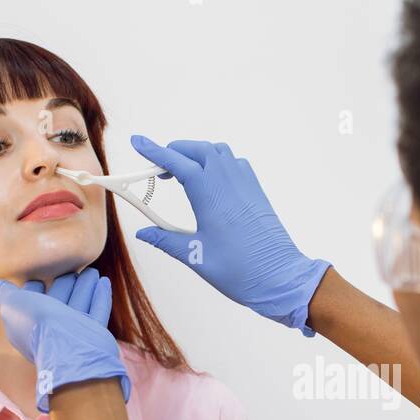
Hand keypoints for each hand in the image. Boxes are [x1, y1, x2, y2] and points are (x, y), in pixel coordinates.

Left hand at [0, 267, 128, 413]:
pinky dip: (100, 296)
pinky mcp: (93, 334)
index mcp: (28, 322)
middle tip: (74, 267)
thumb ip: (5, 293)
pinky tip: (104, 281)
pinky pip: (97, 311)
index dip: (35, 286)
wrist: (69, 348)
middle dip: (65, 283)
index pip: (32, 300)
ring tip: (92, 270)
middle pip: (58, 300)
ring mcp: (73, 332)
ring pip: (79, 303)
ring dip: (85, 286)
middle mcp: (50, 328)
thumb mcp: (13, 304)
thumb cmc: (39, 324)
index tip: (42, 271)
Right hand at [130, 135, 330, 335]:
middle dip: (174, 152)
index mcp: (211, 194)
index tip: (138, 142)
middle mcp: (229, 181)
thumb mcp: (195, 256)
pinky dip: (217, 162)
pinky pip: (235, 163)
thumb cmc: (240, 270)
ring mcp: (246, 183)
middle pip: (197, 150)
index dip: (155, 151)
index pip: (177, 162)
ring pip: (218, 152)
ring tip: (182, 173)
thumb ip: (166, 240)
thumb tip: (143, 232)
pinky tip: (211, 181)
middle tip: (157, 167)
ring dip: (197, 154)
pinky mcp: (256, 191)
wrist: (281, 277)